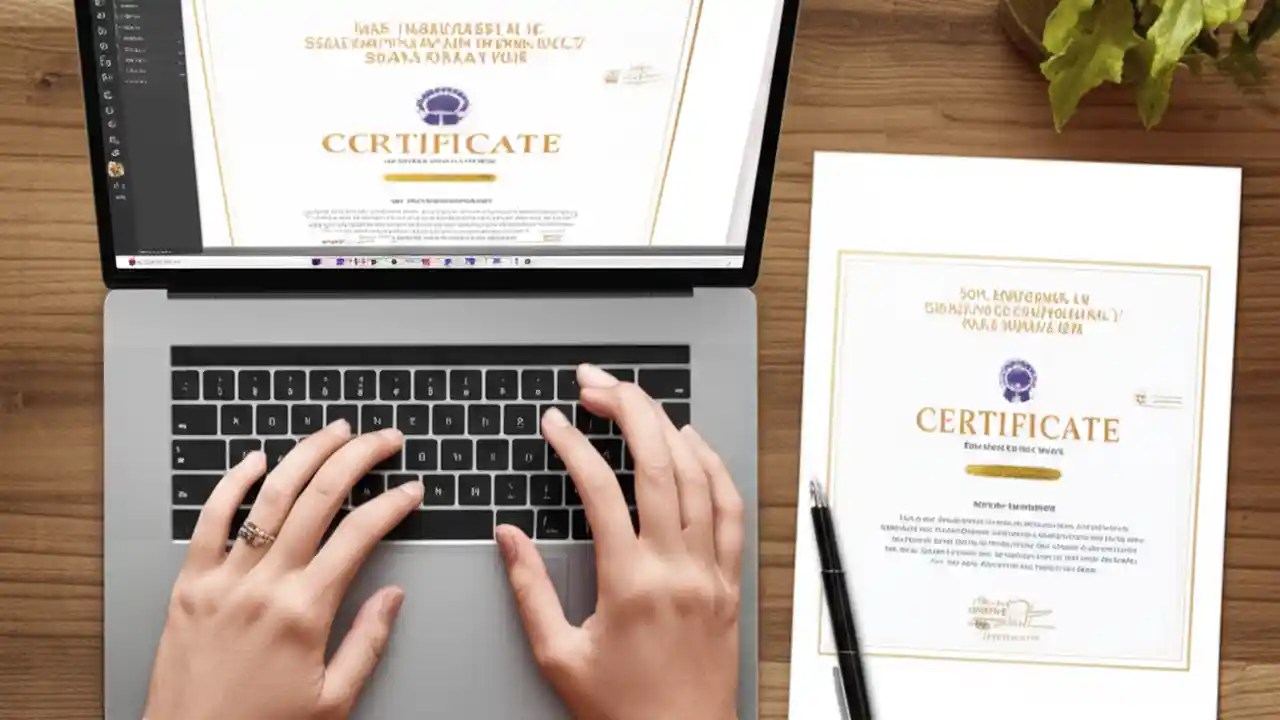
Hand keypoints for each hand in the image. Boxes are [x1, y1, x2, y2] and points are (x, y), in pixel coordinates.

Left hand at [145, 422, 422, 719]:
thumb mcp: (334, 701)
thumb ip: (368, 642)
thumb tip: (393, 596)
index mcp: (306, 612)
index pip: (361, 533)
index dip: (393, 503)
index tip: (411, 489)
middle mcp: (265, 586)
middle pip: (320, 497)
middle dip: (360, 457)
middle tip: (384, 439)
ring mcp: (223, 580)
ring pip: (271, 496)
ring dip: (307, 453)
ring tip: (334, 432)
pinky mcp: (188, 585)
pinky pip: (210, 519)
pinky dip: (233, 483)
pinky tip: (255, 460)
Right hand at [496, 365, 744, 719]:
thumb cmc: (622, 712)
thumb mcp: (558, 655)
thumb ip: (529, 589)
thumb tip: (508, 536)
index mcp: (629, 583)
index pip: (600, 488)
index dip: (573, 444)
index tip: (554, 422)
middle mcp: (677, 568)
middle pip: (657, 462)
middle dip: (625, 409)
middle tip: (595, 384)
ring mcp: (710, 571)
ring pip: (699, 475)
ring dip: (667, 426)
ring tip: (637, 400)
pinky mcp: (731, 581)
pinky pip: (732, 509)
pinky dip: (715, 466)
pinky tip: (695, 443)